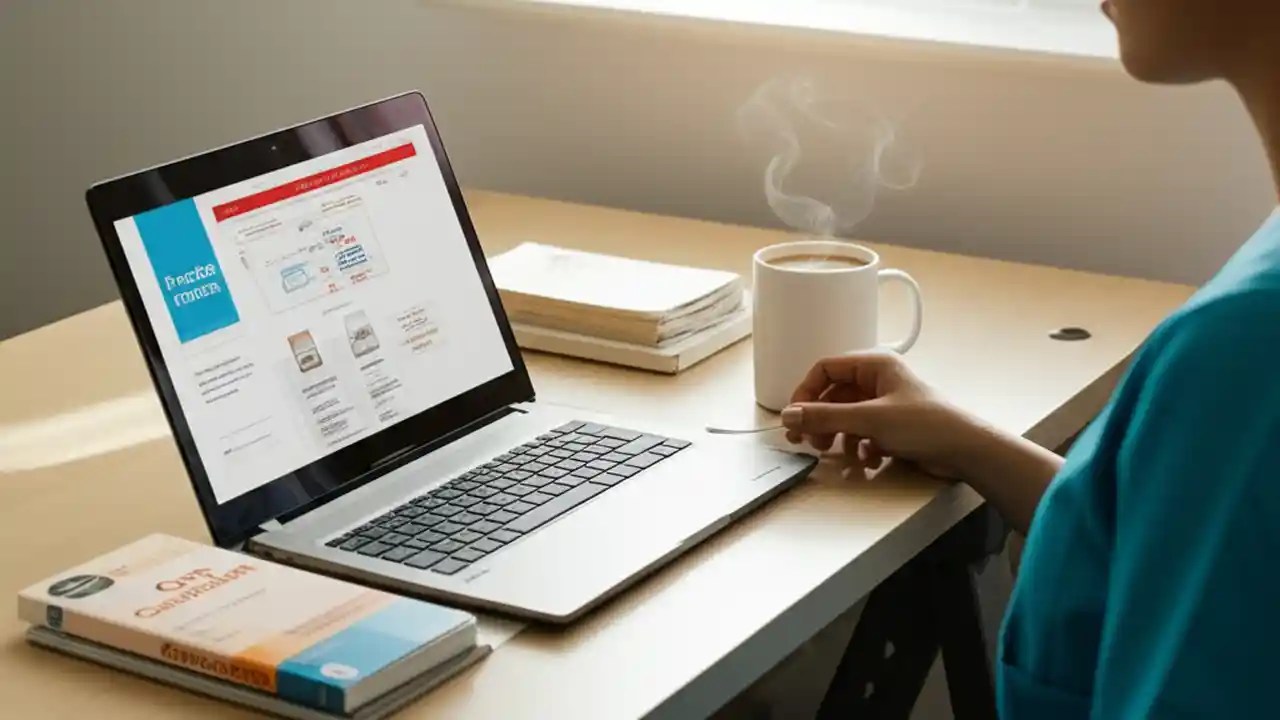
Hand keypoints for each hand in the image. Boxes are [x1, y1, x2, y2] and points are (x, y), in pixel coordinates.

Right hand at [781, 351, 984, 479]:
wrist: (965, 450)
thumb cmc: (924, 424)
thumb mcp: (869, 419)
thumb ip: (825, 417)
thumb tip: (789, 415)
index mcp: (873, 364)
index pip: (825, 368)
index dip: (806, 391)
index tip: (795, 416)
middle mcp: (878, 380)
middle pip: (833, 395)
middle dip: (820, 419)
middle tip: (807, 441)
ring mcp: (885, 403)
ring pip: (847, 417)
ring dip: (839, 436)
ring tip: (837, 454)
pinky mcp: (893, 426)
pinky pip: (863, 432)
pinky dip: (860, 446)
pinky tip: (868, 459)